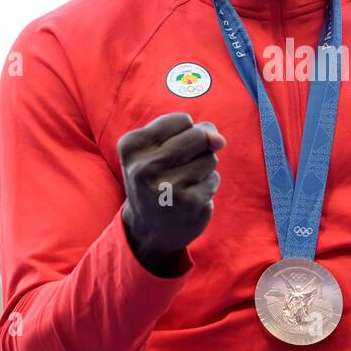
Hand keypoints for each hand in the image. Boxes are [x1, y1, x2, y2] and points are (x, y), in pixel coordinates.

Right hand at [118, 112, 225, 275]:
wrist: (148, 229)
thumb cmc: (157, 179)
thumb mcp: (159, 149)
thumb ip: (192, 132)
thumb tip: (219, 140)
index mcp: (132, 146)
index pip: (182, 120)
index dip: (184, 134)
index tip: (166, 153)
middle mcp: (145, 167)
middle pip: (199, 136)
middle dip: (199, 149)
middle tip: (178, 168)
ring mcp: (168, 187)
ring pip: (209, 157)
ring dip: (203, 168)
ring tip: (182, 183)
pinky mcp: (189, 202)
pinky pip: (213, 178)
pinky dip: (206, 186)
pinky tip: (189, 198)